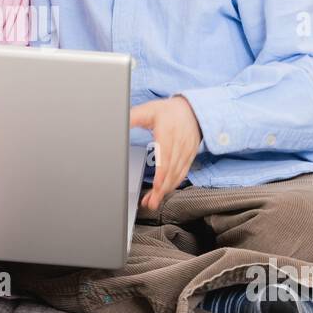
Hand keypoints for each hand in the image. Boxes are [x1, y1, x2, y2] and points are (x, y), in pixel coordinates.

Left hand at [130, 95, 200, 210]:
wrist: (193, 111)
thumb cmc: (169, 111)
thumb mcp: (149, 110)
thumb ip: (133, 117)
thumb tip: (119, 122)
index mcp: (168, 133)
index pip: (166, 156)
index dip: (162, 173)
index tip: (156, 186)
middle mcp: (179, 144)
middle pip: (171, 170)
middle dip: (161, 189)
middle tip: (150, 202)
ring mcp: (186, 152)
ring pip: (177, 175)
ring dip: (166, 190)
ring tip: (153, 202)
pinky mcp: (189, 157)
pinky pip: (183, 174)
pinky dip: (173, 185)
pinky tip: (164, 192)